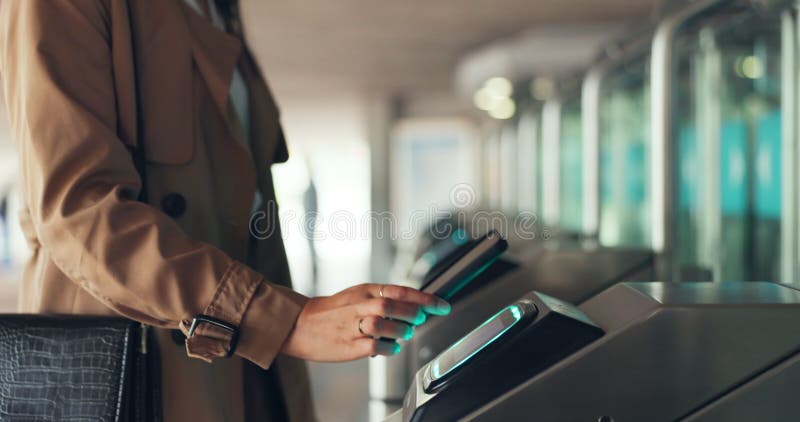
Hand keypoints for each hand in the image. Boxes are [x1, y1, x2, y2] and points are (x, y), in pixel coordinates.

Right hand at [280, 283, 450, 360]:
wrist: (303, 324)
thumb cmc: (336, 311)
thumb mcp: (360, 295)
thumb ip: (386, 298)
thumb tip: (417, 306)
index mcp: (366, 291)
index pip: (400, 291)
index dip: (424, 299)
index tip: (442, 305)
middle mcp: (360, 305)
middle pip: (391, 304)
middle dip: (412, 312)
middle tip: (420, 318)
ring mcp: (353, 326)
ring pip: (382, 324)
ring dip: (400, 330)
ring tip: (404, 333)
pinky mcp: (348, 345)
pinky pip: (373, 346)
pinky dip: (387, 348)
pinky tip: (390, 347)